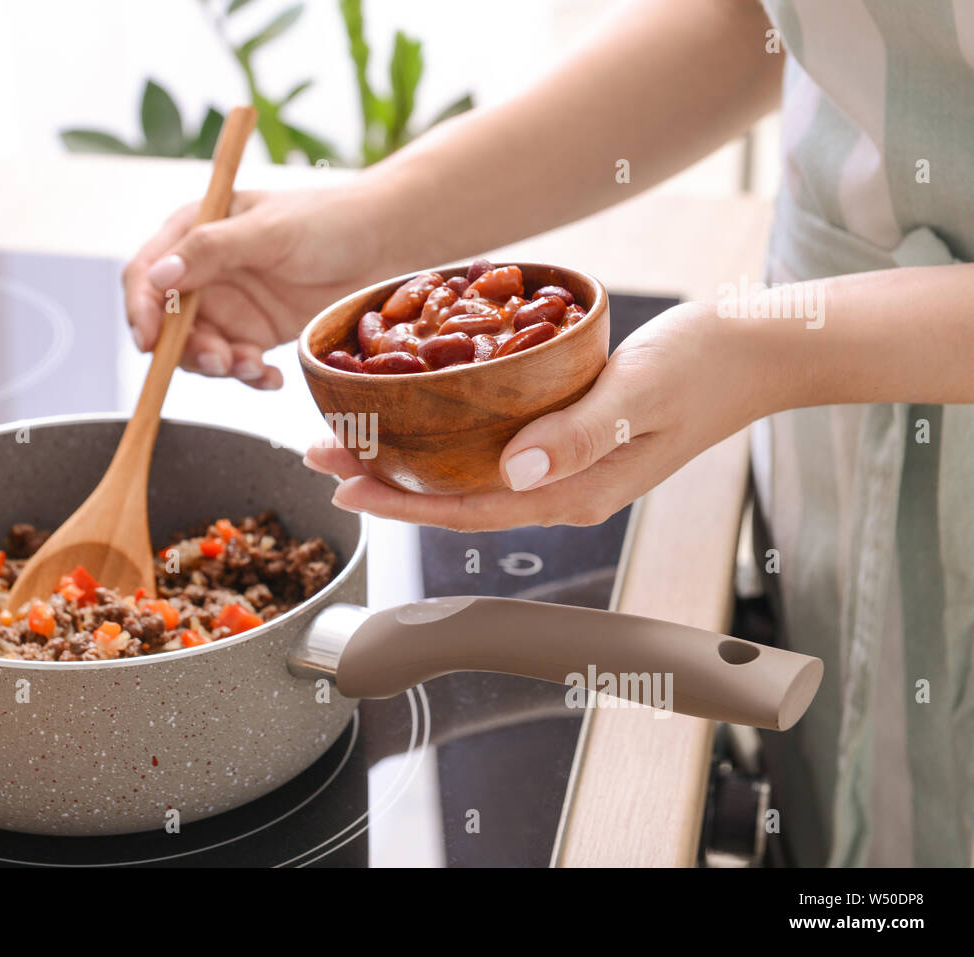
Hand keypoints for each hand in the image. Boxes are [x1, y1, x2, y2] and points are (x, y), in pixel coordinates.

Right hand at [122, 187, 394, 389]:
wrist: (382, 243)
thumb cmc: (327, 220)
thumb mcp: (268, 231)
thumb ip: (211, 251)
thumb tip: (158, 277)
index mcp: (194, 233)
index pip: (146, 274)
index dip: (141, 310)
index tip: (149, 342)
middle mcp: (205, 272)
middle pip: (168, 323)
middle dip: (187, 349)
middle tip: (221, 362)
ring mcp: (230, 306)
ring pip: (200, 350)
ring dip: (220, 366)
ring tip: (254, 366)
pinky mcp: (256, 334)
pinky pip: (237, 365)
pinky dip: (249, 377)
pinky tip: (271, 378)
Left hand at [304, 302, 767, 529]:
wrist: (761, 349)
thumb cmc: (706, 365)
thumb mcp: (640, 392)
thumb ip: (577, 434)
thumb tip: (513, 473)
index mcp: (576, 493)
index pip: (468, 511)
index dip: (399, 502)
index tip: (341, 480)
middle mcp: (565, 492)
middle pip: (457, 501)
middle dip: (385, 482)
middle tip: (319, 451)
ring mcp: (569, 471)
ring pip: (472, 480)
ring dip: (410, 464)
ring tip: (353, 438)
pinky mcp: (573, 442)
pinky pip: (496, 455)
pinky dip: (450, 443)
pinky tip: (423, 420)